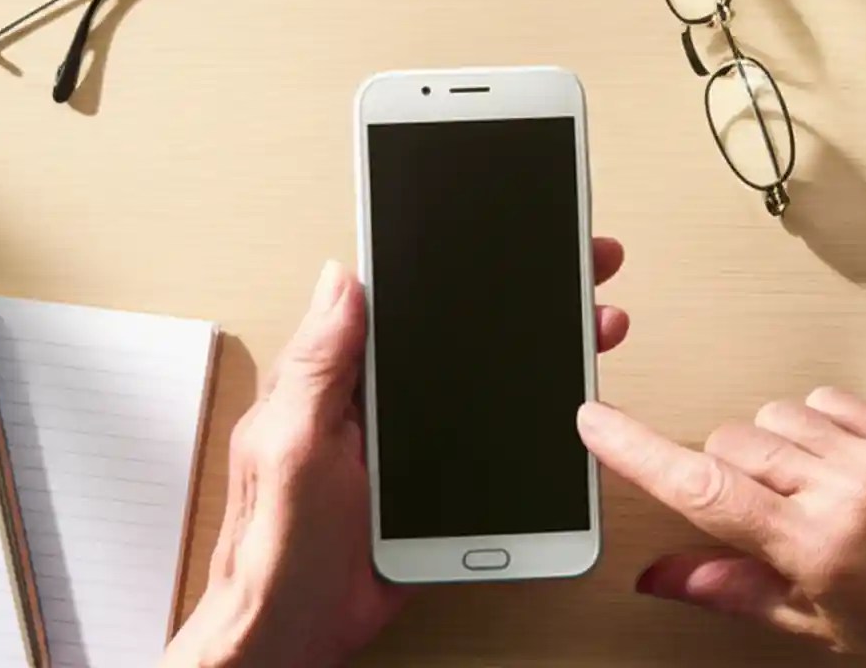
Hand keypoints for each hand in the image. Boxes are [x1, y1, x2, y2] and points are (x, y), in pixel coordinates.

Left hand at [163, 238, 629, 667]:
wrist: (292, 632)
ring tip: (591, 330)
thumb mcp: (292, 443)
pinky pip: (488, 440)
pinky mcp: (433, 485)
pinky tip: (567, 407)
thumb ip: (319, 363)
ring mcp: (407, 443)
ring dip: (537, 358)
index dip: (454, 267)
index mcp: (336, 380)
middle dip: (520, 303)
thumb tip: (341, 279)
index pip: (400, 303)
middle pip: (456, 337)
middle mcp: (374, 403)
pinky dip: (529, 420)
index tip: (505, 236)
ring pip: (482, 384)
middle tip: (579, 277)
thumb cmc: (274, 548)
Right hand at [579, 388, 865, 667]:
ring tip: (800, 491)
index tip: (598, 423)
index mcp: (817, 549)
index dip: (638, 452)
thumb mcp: (819, 629)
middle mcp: (848, 493)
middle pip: (732, 443)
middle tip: (751, 513)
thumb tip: (662, 577)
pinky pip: (828, 401)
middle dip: (720, 473)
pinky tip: (832, 464)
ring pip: (775, 416)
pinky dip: (813, 426)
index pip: (703, 489)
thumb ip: (731, 589)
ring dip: (767, 448)